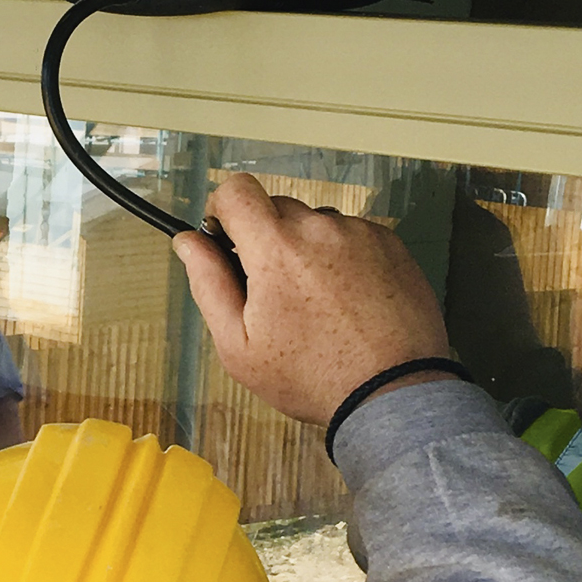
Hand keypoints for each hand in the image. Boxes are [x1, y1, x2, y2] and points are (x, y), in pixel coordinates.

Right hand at [173, 174, 453, 426]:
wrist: (392, 392)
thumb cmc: (313, 376)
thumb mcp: (239, 346)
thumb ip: (208, 284)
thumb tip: (189, 241)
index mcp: (276, 248)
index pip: (236, 189)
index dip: (223, 210)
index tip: (228, 239)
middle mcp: (321, 228)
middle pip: (277, 207)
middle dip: (267, 239)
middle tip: (275, 291)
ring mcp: (361, 233)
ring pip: (317, 223)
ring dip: (308, 249)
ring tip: (319, 302)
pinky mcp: (391, 244)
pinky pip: (353, 236)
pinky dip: (344, 258)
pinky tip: (348, 301)